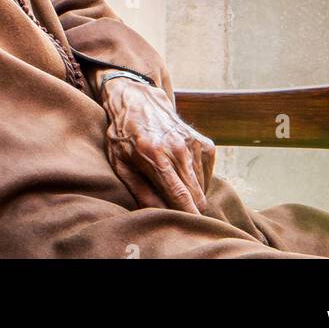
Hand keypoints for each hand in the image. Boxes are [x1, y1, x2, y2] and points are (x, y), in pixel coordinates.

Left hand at [95, 74, 215, 213]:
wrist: (136, 98)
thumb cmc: (123, 134)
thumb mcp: (120, 164)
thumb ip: (140, 192)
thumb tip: (159, 215)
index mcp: (155, 156)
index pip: (180, 197)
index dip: (188, 217)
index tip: (189, 228)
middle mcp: (178, 149)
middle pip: (196, 197)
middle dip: (189, 209)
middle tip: (173, 207)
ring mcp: (193, 143)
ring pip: (202, 188)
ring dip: (191, 193)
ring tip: (172, 183)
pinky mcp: (203, 141)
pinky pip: (208, 173)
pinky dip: (198, 179)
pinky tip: (181, 172)